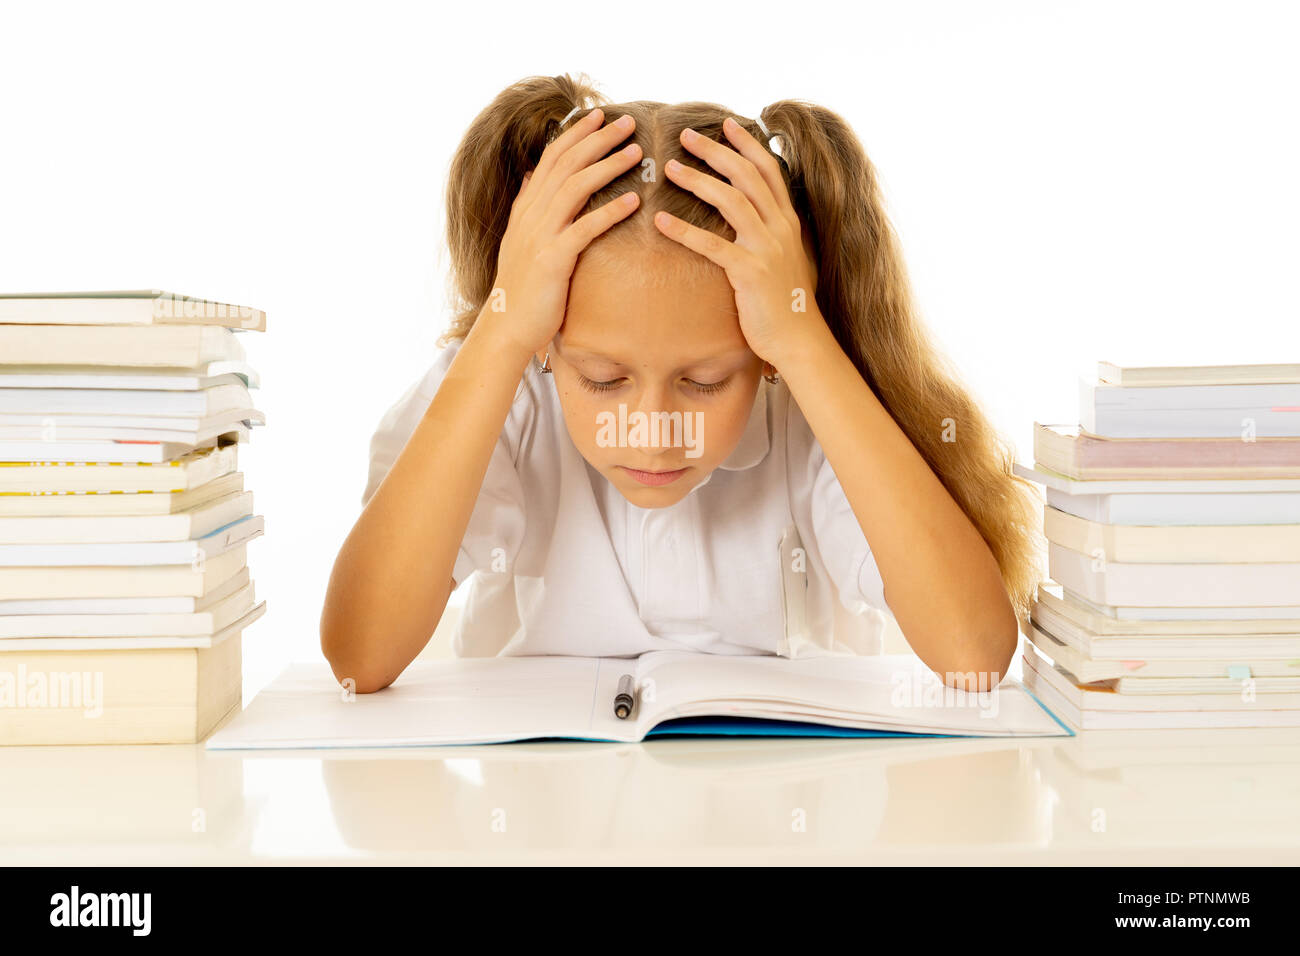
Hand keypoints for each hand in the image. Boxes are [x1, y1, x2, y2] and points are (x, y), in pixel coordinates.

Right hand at [486, 107, 642, 357]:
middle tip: (627, 122)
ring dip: (607, 166)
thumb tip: (531, 175)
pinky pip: (584, 229)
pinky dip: (609, 212)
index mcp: (526, 208)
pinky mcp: (552, 260)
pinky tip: (634, 201)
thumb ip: (527, 206)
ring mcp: (539, 236)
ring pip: (575, 188)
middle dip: (598, 139)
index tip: (600, 115)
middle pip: (566, 164)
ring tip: (636, 151)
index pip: (552, 158)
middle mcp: (531, 216)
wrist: (507, 327)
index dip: (576, 133)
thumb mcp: (519, 240)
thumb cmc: (523, 287)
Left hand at [654, 116, 821, 368]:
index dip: (747, 144)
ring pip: (732, 201)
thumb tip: (747, 217)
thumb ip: (766, 234)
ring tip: (670, 168)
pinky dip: (685, 230)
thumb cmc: (784, 303)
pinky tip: (660, 221)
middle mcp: (780, 228)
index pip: (768, 170)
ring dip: (699, 180)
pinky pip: (712, 245)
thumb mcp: (782, 259)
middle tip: (685, 136)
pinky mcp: (750, 272)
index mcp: (787, 221)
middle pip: (747, 176)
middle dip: (716, 151)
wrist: (799, 339)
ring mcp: (767, 248)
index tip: (725, 124)